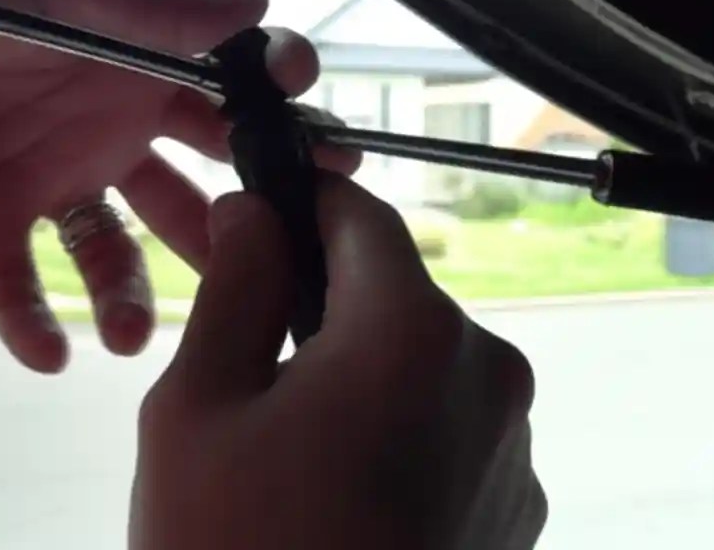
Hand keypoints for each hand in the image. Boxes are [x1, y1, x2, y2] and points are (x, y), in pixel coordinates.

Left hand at [0, 0, 355, 371]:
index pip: (224, 90)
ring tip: (138, 335)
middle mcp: (102, 121)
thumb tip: (256, 4)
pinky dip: (33, 320)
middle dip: (242, 219)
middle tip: (282, 254)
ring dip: (135, 295)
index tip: (327, 144)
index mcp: (126, 57)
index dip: (279, 114)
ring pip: (115, 250)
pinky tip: (49, 352)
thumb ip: (148, 7)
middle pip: (192, 182)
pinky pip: (19, 282)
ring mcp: (48, 175)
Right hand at [131, 177, 546, 549]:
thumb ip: (236, 287)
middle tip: (246, 356)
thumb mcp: (198, 408)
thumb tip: (254, 213)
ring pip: (424, 364)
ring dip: (361, 373)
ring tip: (285, 449)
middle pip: (397, 294)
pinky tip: (334, 493)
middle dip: (324, 302)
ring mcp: (511, 448)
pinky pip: (450, 429)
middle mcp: (489, 376)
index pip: (362, 217)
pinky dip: (397, 431)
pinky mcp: (514, 509)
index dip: (303, 204)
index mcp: (413, 334)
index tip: (257, 212)